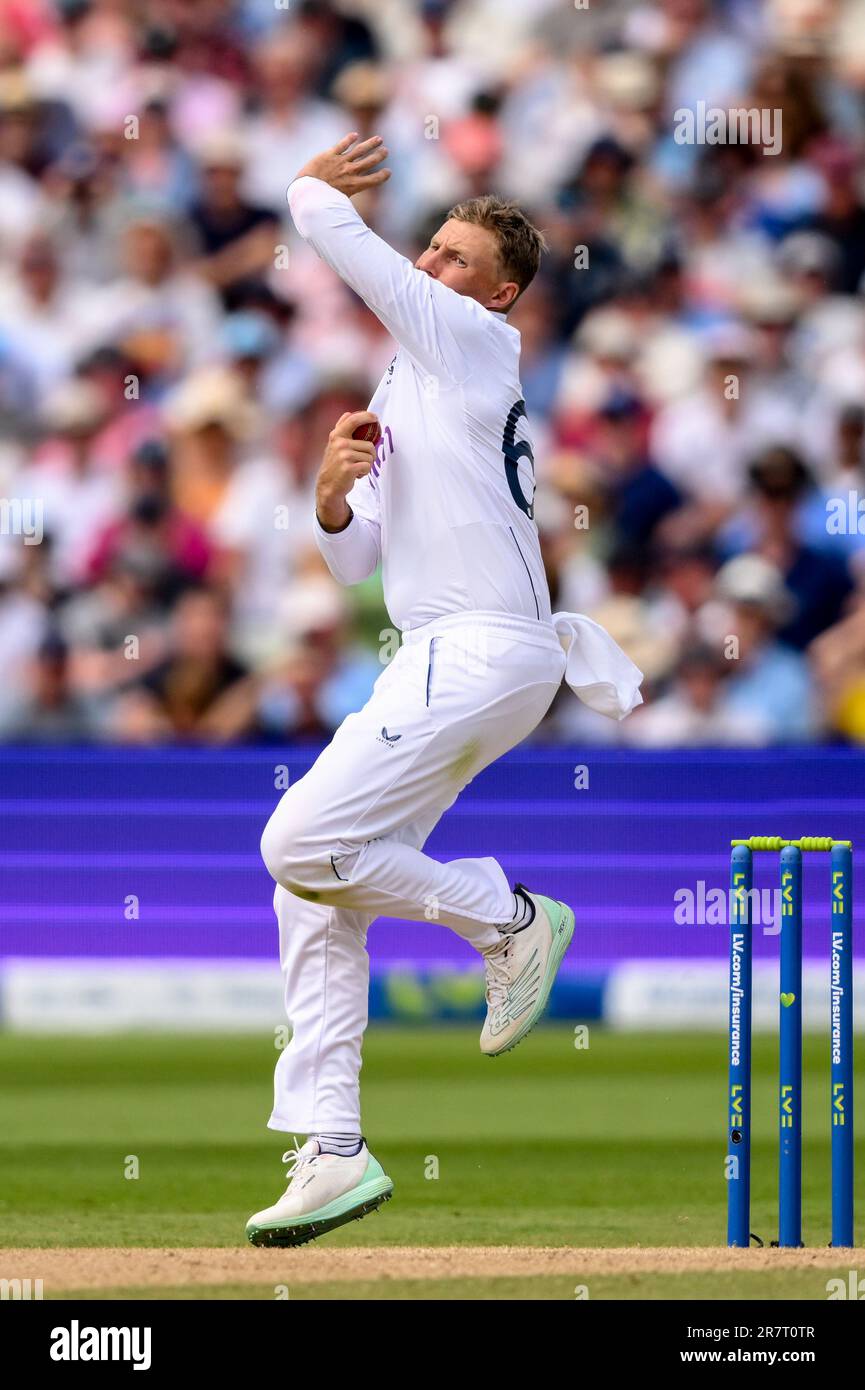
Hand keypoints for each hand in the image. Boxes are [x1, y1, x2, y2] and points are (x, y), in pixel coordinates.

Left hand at [296, 133, 390, 197]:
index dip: (383, 176)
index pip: (374, 180)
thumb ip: (348, 203)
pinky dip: (349, 139)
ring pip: (359, 150)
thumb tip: (352, 220)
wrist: (306, 191)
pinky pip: (342, 145)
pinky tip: (355, 135)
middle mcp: (350, 172)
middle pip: (369, 162)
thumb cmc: (321, 201)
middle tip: (386, 151)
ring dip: (370, 144)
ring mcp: (340, 162)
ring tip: (379, 139)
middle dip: (379, 156)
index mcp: (354, 185)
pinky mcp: (330, 154)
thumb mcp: (339, 204)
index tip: (388, 172)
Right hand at [315, 411, 379, 531]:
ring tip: (356, 468)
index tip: (375, 418)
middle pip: (369, 445)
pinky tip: (356, 475)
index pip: (353, 420)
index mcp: (337, 435)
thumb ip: (341, 429)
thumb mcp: (334, 445)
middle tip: (363, 461)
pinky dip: (365, 472)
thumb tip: (348, 413)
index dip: (366, 416)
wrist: (328, 486)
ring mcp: (344, 456)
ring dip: (367, 464)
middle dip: (371, 455)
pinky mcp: (349, 468)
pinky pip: (367, 466)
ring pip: (370, 457)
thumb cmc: (335, 464)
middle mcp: (340, 443)